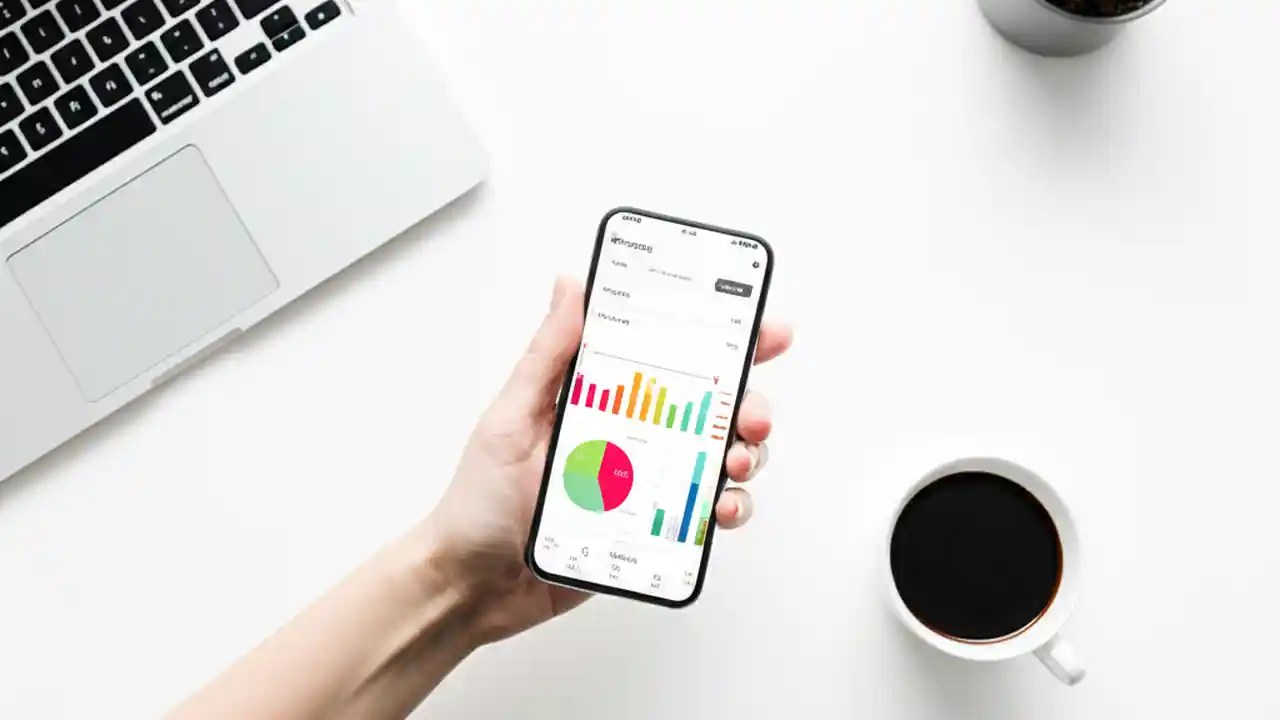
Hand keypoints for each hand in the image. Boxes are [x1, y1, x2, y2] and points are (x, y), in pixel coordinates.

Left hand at [420, 277, 792, 643]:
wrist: (471, 585)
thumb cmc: (478, 502)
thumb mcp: (510, 418)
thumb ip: (547, 355)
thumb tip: (570, 285)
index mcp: (600, 397)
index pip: (670, 357)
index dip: (723, 341)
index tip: (762, 333)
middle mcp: (630, 435)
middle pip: (712, 408)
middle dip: (749, 404)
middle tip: (753, 414)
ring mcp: (645, 483)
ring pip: (721, 459)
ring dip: (746, 455)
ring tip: (737, 463)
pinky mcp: (651, 530)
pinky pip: (705, 514)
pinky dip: (728, 508)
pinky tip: (722, 509)